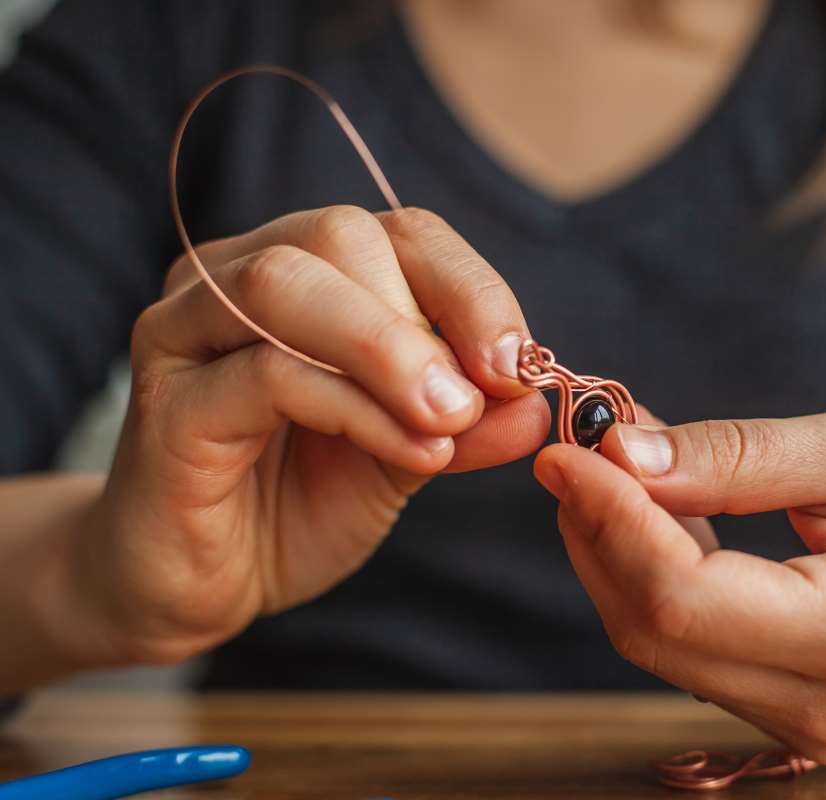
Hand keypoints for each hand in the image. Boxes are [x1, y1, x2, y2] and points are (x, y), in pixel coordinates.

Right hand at [71, 206, 548, 666]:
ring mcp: (187, 334)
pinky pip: (266, 375)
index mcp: (304, 275)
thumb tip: (536, 404)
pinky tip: (412, 453)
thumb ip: (464, 421)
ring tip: (450, 417)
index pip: (398, 232)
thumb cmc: (299, 504)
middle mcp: (233, 280)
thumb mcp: (406, 454)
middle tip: (486, 393)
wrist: (203, 585)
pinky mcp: (167, 404)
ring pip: (286, 285)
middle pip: (340, 235)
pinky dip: (357, 408)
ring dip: (389, 349)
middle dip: (433, 312)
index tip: (520, 363)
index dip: (470, 287)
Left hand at [533, 411, 825, 763]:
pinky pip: (691, 652)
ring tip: (614, 472)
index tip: (565, 449)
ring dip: (616, 556)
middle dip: (598, 534)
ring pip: (659, 647)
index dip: (608, 520)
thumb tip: (622, 454)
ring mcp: (811, 728)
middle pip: (653, 630)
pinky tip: (655, 519)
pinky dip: (654, 582)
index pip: (682, 596)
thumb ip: (736, 459)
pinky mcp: (795, 717)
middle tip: (580, 450)